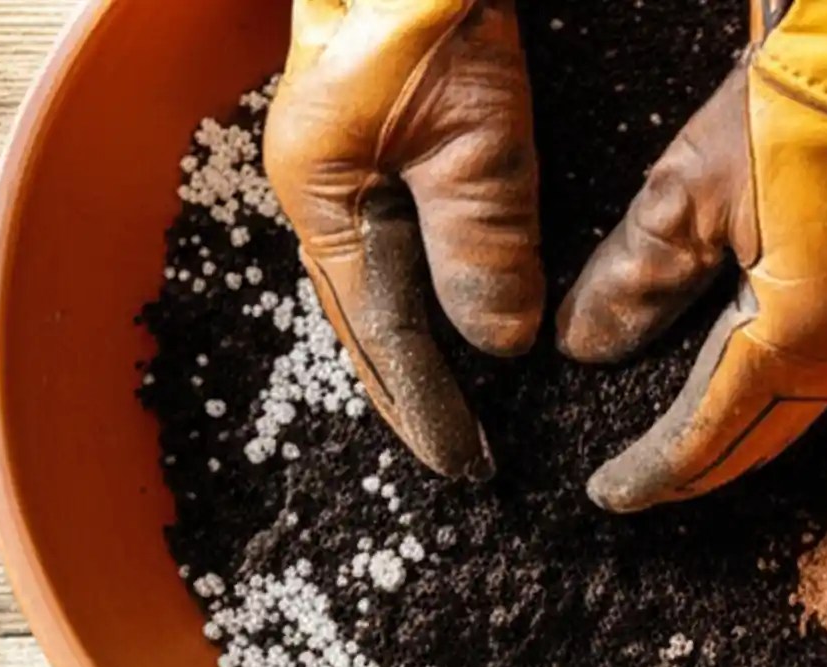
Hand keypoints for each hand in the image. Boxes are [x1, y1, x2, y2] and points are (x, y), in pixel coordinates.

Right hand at [265, 0, 543, 479]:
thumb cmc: (431, 12)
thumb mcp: (472, 138)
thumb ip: (481, 243)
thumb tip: (501, 344)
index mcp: (328, 202)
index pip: (381, 334)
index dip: (425, 402)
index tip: (462, 462)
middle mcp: (325, 198)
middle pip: (368, 320)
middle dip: (412, 392)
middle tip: (459, 456)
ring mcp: (344, 175)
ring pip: (381, 288)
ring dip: (415, 352)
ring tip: (452, 412)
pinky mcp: (380, 155)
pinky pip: (400, 248)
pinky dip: (426, 296)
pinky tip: (449, 323)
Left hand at [558, 0, 826, 511]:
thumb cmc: (798, 109)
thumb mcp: (689, 191)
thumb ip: (635, 279)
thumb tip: (587, 345)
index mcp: (800, 331)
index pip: (712, 426)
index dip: (658, 468)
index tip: (612, 493)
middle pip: (767, 435)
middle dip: (704, 468)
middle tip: (648, 485)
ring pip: (808, 406)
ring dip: (748, 433)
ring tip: (693, 448)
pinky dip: (787, 389)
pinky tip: (760, 380)